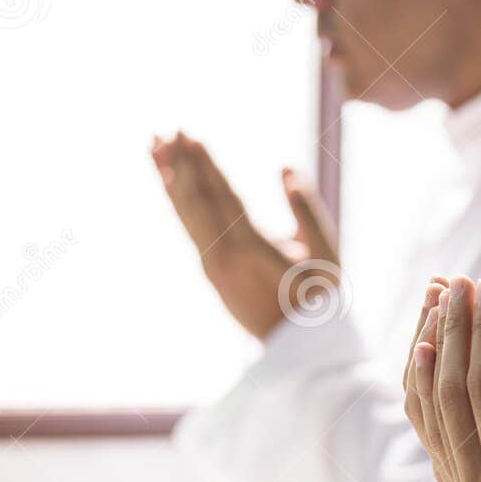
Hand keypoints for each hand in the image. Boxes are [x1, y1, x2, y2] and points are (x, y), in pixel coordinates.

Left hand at [150, 131, 340, 340]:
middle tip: (164, 130)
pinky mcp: (211, 273)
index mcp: (253, 249)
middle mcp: (224, 258)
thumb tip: (284, 169)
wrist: (301, 350)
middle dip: (179, 163)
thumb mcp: (326, 254)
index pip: (221, 195)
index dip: (203, 164)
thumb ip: (307, 210)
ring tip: (154, 148)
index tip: (188, 134)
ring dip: (168, 179)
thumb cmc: (320, 298)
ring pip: (184, 215)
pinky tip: (168, 184)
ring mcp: (213, 268)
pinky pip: (189, 229)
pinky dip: (177, 202)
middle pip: (194, 201)